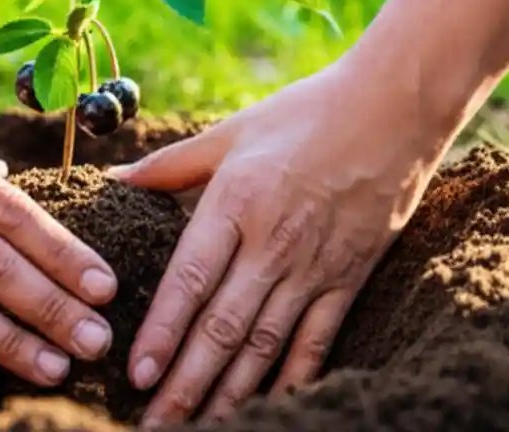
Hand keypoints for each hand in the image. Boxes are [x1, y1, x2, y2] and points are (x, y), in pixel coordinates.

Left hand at [111, 55, 454, 424]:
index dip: (162, 333)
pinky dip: (292, 380)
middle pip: (222, 327)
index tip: (135, 374)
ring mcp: (315, 267)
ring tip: (200, 426)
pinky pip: (317, 341)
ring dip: (231, 393)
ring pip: (266, 346)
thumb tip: (113, 178)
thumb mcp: (231, 132)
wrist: (395, 108)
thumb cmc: (304, 115)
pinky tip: (269, 407)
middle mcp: (273, 243)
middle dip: (185, 383)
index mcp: (236, 202)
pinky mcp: (349, 279)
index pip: (190, 281)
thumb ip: (170, 165)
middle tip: (154, 424)